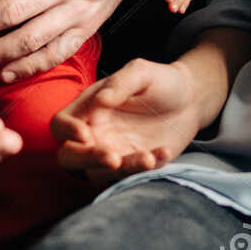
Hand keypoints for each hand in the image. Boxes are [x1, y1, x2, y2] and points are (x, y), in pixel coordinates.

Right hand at [50, 58, 200, 183]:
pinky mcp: (133, 166)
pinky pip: (131, 176)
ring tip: (150, 157)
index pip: (60, 124)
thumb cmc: (160, 81)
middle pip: (69, 156)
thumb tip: (100, 101)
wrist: (190, 101)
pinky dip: (146, 169)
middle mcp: (95, 133)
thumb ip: (121, 83)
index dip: (67, 132)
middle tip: (113, 158)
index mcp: (88, 107)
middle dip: (87, 160)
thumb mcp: (142, 72)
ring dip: (123, 169)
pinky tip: (164, 152)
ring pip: (100, 172)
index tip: (86, 135)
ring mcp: (113, 152)